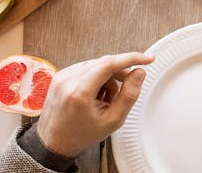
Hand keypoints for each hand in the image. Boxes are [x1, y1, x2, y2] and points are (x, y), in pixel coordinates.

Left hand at [35, 52, 152, 157]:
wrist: (54, 142)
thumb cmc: (81, 134)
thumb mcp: (113, 120)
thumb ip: (130, 95)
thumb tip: (139, 73)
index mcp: (79, 93)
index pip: (109, 64)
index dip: (131, 58)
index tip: (147, 59)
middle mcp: (67, 81)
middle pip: (105, 63)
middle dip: (119, 74)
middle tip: (123, 90)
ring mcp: (61, 76)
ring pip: (97, 65)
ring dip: (107, 77)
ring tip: (103, 98)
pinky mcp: (60, 75)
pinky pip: (87, 68)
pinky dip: (96, 77)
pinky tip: (94, 94)